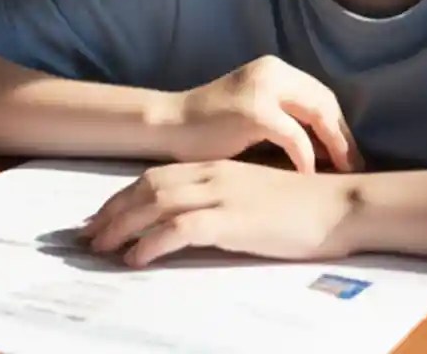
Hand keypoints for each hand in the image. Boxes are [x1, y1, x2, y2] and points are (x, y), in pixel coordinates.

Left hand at [80, 160, 359, 267]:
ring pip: (156, 205)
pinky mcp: (232, 219)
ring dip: (122, 227)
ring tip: (100, 249)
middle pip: (148, 188)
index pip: (158, 177)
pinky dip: (152, 243)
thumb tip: (198, 221)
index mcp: (219, 168)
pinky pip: (179, 229)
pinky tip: (136, 259)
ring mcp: (222, 195)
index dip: (124, 196)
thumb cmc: (306, 206)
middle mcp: (214, 175)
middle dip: (112, 212)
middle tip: (87, 235)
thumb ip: (226, 201)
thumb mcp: (258, 196)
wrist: (339, 206)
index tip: (102, 215)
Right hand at [167, 55, 361, 172]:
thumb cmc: (209, 127)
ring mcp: (264, 89)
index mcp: (275, 70)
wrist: (170, 125)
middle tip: (356, 167)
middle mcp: (274, 71)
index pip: (320, 96)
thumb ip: (285, 117)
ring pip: (317, 116)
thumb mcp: (253, 112)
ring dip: (335, 147)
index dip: (339, 125)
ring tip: (342, 173)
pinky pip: (295, 137)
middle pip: (325, 103)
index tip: (351, 154)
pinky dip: (307, 158)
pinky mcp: (255, 111)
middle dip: (344, 137)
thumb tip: (324, 145)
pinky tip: (311, 176)